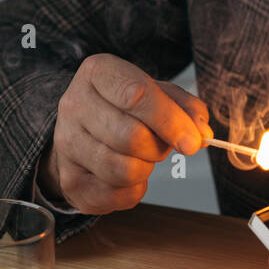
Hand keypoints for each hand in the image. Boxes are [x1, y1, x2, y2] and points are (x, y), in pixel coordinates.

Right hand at [37, 54, 211, 214]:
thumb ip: (186, 108)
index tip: (192, 141)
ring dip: (145, 168)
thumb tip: (201, 134)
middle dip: (158, 148)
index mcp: (98, 73)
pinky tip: (127, 173)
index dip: (170, 121)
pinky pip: (115, 194)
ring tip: (141, 156)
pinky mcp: (69, 179)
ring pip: (123, 169)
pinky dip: (133, 189)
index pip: (136, 95)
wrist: (84, 133)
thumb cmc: (126, 109)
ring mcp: (66, 143)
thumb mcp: (160, 94)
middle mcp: (74, 104)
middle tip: (161, 145)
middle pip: (131, 137)